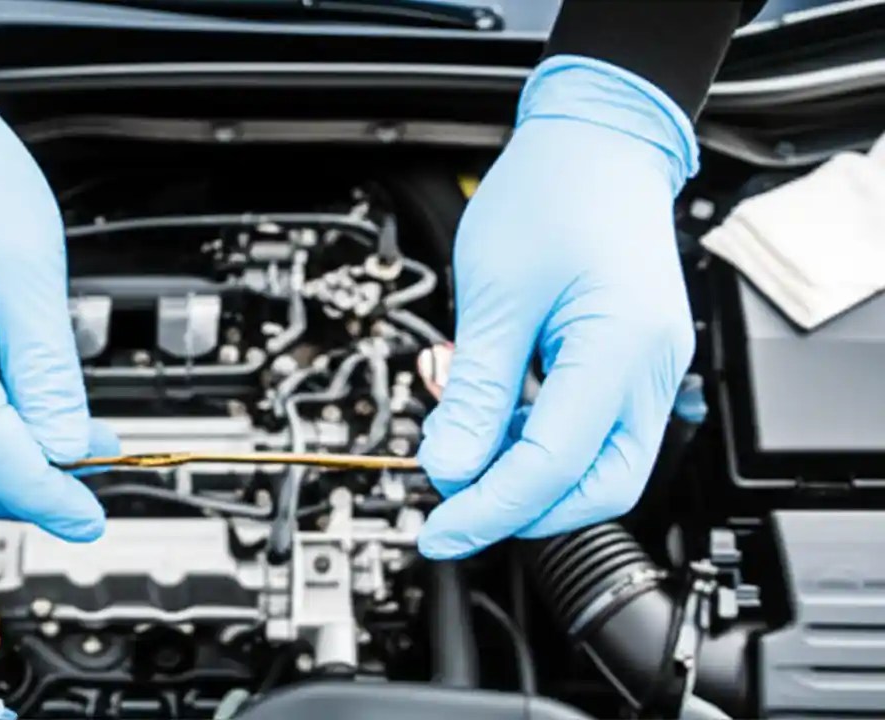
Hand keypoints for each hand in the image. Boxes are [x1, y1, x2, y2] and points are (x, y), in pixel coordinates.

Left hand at [415, 56, 697, 558]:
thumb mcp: (494, 294)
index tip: (438, 531)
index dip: (490, 510)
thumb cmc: (552, 193)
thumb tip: (450, 467)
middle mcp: (652, 370)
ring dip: (533, 477)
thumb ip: (476, 391)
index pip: (553, 467)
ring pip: (601, 465)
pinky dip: (545, 443)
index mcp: (620, 350)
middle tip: (455, 508)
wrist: (596, 143)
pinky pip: (597, 428)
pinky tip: (498, 425)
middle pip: (599, 487)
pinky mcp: (634, 361)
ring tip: (466, 453)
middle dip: (525, 509)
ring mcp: (652, 368)